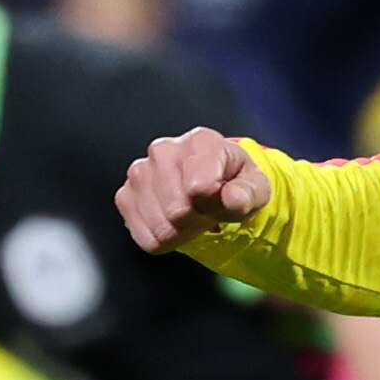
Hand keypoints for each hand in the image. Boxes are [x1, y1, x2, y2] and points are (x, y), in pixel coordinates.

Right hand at [117, 128, 265, 252]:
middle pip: (179, 212)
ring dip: (181, 231)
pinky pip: (146, 238)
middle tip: (207, 210)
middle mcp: (163, 150)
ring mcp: (139, 172)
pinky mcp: (125, 196)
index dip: (216, 205)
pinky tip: (173, 220)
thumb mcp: (255, 188)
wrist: (212, 184)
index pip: (200, 187)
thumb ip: (248, 193)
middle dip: (198, 220)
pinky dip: (163, 238)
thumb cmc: (232, 183)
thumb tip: (233, 199)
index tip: (222, 200)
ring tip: (192, 213)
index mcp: (200, 141)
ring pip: (162, 228)